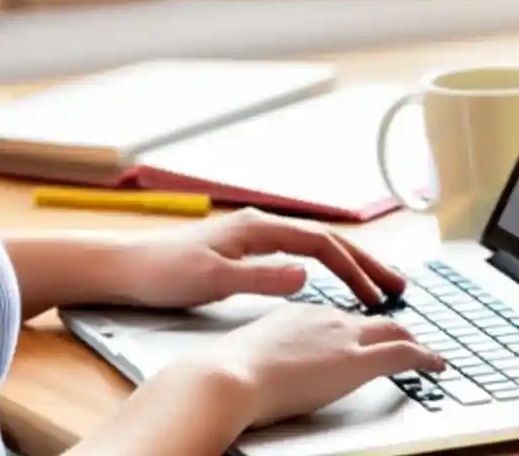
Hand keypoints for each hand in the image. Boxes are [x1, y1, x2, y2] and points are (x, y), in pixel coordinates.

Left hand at [114, 208, 405, 309]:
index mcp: (258, 228)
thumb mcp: (212, 279)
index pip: (322, 244)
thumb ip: (261, 277)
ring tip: (374, 284)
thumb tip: (307, 274)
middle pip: (326, 240)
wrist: (121, 265)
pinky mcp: (242, 249)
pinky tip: (328, 281)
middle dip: (364, 262)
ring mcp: (251, 235)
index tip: (377, 293)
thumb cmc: (161, 272)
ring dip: (346, 264)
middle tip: (397, 285)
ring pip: (314, 246)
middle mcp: (260, 225)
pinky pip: (297, 254)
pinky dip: (323, 267)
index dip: (354, 269)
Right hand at [191, 304, 444, 427]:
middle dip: (396, 329)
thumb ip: (269, 352)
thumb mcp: (251, 353)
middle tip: (411, 339)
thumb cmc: (226, 374)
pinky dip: (426, 357)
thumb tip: (267, 366)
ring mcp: (343, 337)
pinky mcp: (356, 361)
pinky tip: (437, 365)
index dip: (360, 327)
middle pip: (373, 319)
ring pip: (394, 331)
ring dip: (413, 342)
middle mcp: (326, 317)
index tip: (367, 336)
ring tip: (426, 353)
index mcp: (300, 313)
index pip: (341, 318)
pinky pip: (404, 354)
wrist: (226, 377)